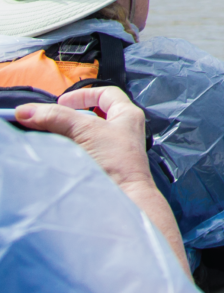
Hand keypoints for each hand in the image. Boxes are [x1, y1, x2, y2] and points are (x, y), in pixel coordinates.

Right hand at [15, 86, 191, 276]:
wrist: (125, 199)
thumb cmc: (116, 162)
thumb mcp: (85, 131)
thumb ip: (56, 118)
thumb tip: (26, 111)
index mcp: (128, 115)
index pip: (106, 93)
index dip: (83, 94)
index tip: (61, 103)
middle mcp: (124, 130)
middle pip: (95, 113)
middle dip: (72, 115)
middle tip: (52, 120)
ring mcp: (116, 150)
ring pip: (88, 134)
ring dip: (69, 133)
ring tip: (51, 136)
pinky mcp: (106, 167)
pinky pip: (86, 152)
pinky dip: (71, 149)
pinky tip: (59, 153)